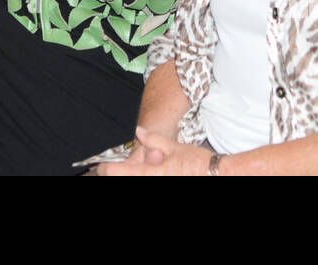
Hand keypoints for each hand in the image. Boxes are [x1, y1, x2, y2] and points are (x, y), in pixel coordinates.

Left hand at [97, 128, 214, 175]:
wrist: (216, 175)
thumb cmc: (197, 163)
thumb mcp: (174, 148)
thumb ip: (154, 141)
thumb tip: (139, 133)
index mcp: (152, 173)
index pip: (120, 172)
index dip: (107, 169)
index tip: (101, 167)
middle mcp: (154, 182)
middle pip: (127, 177)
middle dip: (116, 174)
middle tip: (108, 169)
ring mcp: (160, 184)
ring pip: (137, 178)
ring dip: (131, 173)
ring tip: (125, 169)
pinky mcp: (166, 183)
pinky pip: (149, 179)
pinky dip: (144, 174)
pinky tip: (149, 169)